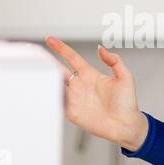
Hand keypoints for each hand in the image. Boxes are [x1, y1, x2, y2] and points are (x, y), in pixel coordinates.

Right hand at [44, 36, 147, 150]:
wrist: (126, 125)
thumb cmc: (127, 103)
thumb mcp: (124, 77)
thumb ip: (114, 60)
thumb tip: (101, 48)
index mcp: (90, 75)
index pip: (72, 58)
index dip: (61, 48)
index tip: (50, 39)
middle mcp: (80, 85)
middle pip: (59, 70)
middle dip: (47, 62)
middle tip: (36, 54)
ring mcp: (75, 98)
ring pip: (56, 85)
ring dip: (46, 77)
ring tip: (36, 69)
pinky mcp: (72, 111)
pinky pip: (58, 101)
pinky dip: (49, 95)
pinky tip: (44, 89)